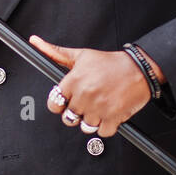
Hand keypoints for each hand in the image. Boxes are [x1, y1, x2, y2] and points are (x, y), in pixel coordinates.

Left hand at [30, 35, 151, 138]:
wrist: (140, 68)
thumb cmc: (111, 63)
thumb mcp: (82, 55)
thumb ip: (56, 52)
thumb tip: (35, 42)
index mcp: (74, 81)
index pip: (54, 103)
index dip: (59, 104)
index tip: (66, 101)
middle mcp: (84, 95)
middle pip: (69, 118)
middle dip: (76, 112)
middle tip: (87, 102)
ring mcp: (99, 108)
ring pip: (85, 127)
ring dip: (92, 120)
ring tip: (99, 106)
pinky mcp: (113, 118)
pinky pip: (102, 132)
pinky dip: (106, 126)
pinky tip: (109, 112)